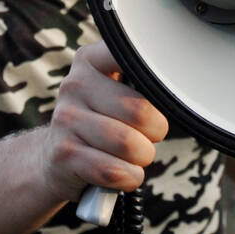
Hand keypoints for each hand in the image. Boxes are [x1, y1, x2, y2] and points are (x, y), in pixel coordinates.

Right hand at [40, 41, 168, 203]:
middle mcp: (75, 84)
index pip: (134, 55)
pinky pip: (114, 170)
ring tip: (134, 155)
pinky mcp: (64, 154)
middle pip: (141, 111)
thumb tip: (179, 91)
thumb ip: (141, 79)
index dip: (157, 78)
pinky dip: (129, 177)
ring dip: (142, 157)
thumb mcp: (113, 89)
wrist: (56, 158)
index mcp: (92, 59)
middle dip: (155, 132)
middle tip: (147, 135)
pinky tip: (124, 173)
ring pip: (129, 144)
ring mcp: (65, 119)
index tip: (161, 89)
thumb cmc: (100, 120)